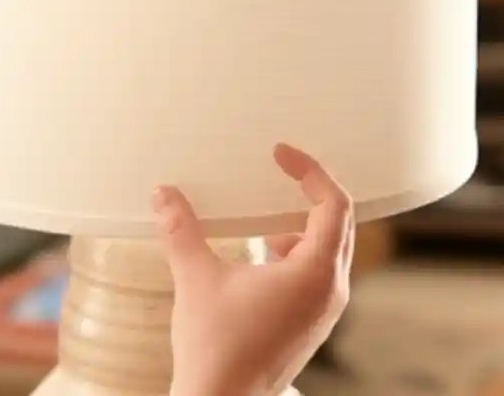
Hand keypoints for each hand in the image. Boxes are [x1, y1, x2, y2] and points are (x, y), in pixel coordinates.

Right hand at [154, 144, 353, 395]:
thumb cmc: (216, 348)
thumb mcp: (195, 279)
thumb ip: (182, 230)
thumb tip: (163, 194)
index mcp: (315, 273)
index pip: (334, 204)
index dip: (311, 170)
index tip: (280, 154)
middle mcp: (331, 291)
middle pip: (340, 223)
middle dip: (310, 192)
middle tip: (283, 169)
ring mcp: (324, 311)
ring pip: (330, 250)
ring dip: (304, 225)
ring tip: (268, 218)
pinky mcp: (311, 324)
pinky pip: (318, 274)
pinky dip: (298, 253)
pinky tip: (262, 257)